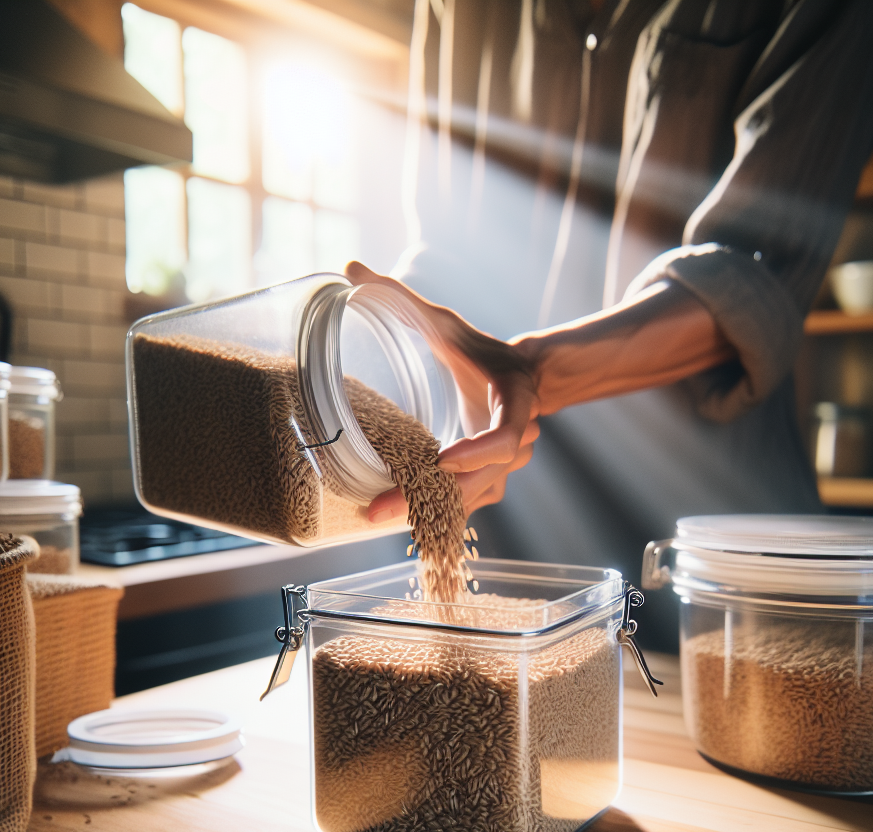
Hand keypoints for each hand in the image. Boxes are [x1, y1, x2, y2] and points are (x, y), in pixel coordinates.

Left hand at [344, 262, 540, 518]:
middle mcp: (518, 444)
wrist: (522, 378)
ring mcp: (506, 469)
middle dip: (426, 497)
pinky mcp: (491, 483)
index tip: (441, 458)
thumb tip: (349, 266)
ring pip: (469, 499)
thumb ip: (400, 296)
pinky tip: (398, 523)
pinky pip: (465, 504)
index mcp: (516, 404)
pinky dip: (434, 514)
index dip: (477, 452)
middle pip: (476, 481)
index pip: (505, 438)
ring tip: (377, 518)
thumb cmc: (481, 350)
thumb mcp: (445, 322)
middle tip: (379, 508)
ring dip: (426, 512)